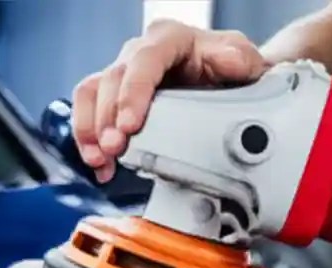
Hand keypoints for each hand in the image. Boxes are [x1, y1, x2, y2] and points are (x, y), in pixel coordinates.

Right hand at [72, 20, 266, 182]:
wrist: (227, 82)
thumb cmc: (230, 68)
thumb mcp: (242, 60)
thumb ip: (237, 59)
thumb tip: (227, 60)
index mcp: (170, 38)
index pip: (145, 60)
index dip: (133, 92)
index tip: (131, 123)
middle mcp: (140, 53)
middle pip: (112, 79)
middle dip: (108, 118)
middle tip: (115, 148)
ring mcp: (124, 76)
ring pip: (91, 94)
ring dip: (91, 130)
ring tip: (100, 159)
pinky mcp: (114, 99)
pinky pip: (88, 113)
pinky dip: (88, 140)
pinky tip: (100, 165)